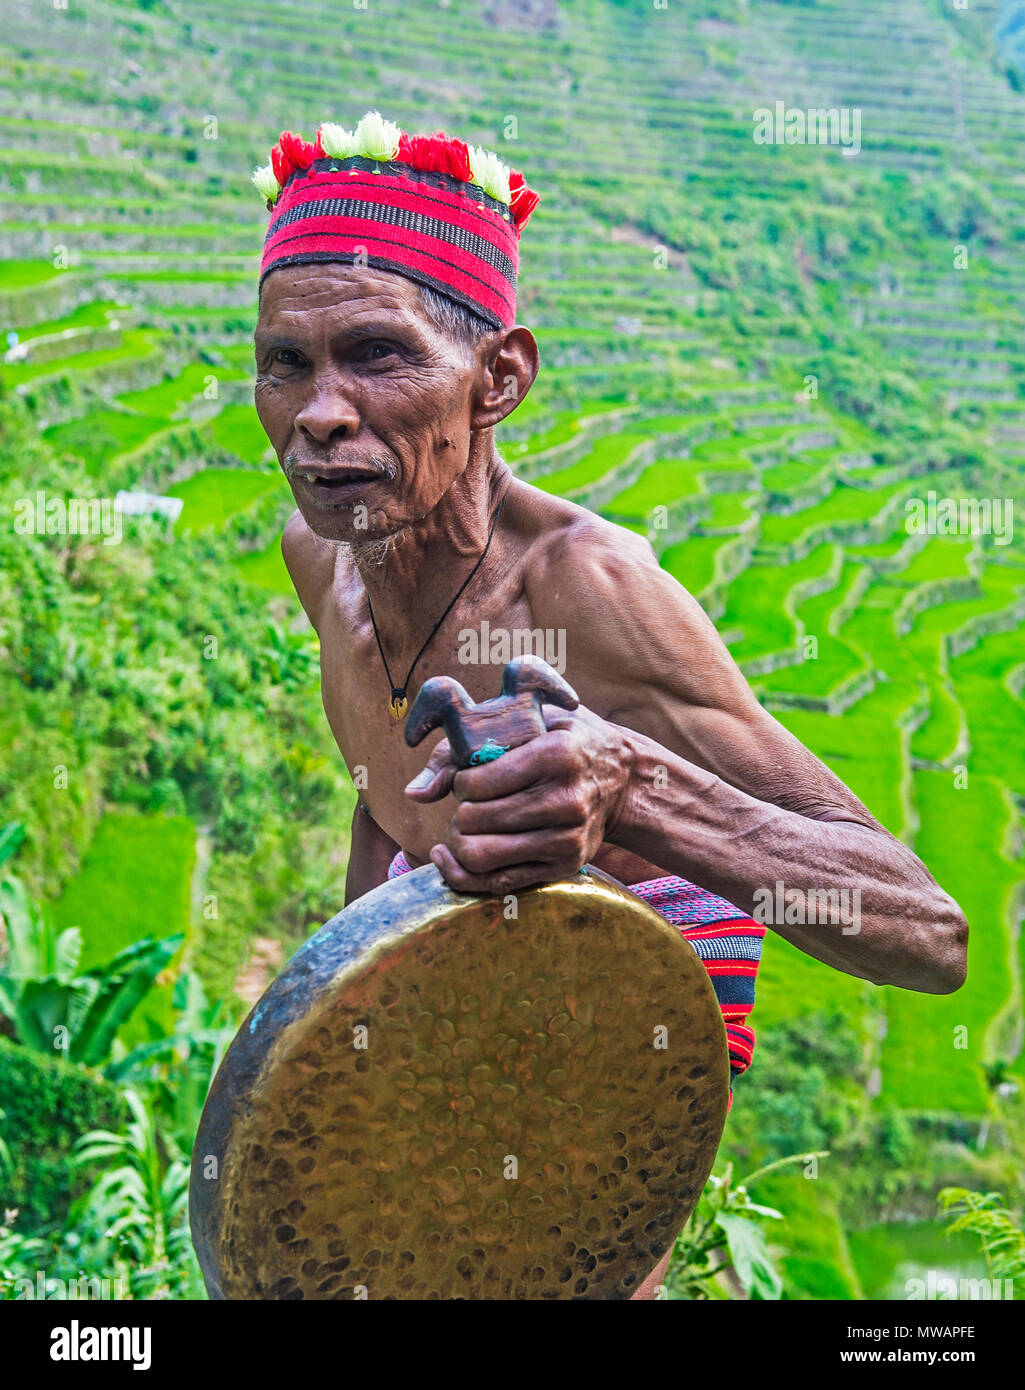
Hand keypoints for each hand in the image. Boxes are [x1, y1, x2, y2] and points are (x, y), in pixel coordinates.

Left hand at [404, 703, 633, 893]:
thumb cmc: (563, 740)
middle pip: (474, 821)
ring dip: (458, 842)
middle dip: (459, 812)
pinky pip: (497, 883)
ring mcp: (567, 839)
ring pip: (480, 856)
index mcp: (557, 754)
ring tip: (463, 827)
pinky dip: (462, 873)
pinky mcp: (564, 867)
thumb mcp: (525, 721)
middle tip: (468, 804)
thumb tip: (415, 793)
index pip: (478, 783)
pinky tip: (449, 856)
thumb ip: (461, 749)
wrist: (623, 779)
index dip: (461, 782)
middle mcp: (566, 800)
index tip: (470, 778)